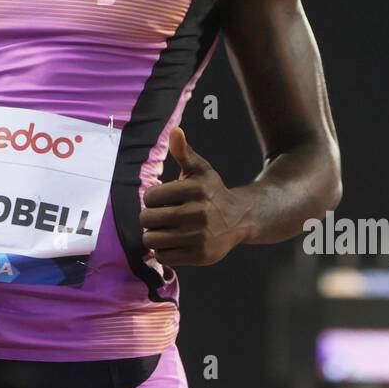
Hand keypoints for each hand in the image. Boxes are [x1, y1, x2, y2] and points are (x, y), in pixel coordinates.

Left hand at [139, 127, 252, 266]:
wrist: (240, 218)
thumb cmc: (212, 192)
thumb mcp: (200, 170)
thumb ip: (184, 152)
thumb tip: (176, 131)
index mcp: (195, 189)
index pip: (150, 197)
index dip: (150, 199)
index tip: (159, 200)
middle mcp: (198, 213)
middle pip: (148, 219)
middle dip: (149, 217)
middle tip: (159, 217)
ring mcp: (199, 236)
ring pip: (152, 239)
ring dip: (154, 235)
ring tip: (164, 230)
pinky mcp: (200, 256)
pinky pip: (164, 256)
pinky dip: (164, 251)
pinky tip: (174, 242)